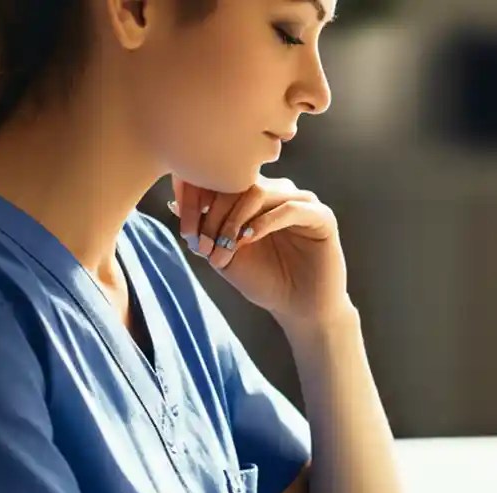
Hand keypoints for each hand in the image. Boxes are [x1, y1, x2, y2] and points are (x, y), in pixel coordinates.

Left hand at [168, 174, 350, 327]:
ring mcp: (303, 201)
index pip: (226, 180)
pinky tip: (248, 239)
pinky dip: (264, 222)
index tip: (185, 227)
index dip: (200, 198)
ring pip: (261, 191)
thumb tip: (175, 204)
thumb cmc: (264, 281)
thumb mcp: (225, 254)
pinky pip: (290, 208)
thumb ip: (205, 230)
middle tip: (203, 242)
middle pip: (240, 182)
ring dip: (235, 217)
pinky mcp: (322, 217)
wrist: (299, 309)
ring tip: (225, 244)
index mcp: (258, 197)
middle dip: (215, 212)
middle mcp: (280, 193)